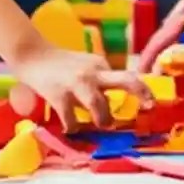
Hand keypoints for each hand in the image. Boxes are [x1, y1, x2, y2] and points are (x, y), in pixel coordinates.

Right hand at [10, 42, 152, 131]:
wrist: (32, 55)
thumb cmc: (62, 65)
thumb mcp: (86, 67)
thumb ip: (100, 81)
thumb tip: (114, 103)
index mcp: (101, 65)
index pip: (126, 78)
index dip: (141, 91)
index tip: (150, 103)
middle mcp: (93, 72)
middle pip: (124, 79)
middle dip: (140, 91)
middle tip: (149, 106)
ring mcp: (76, 82)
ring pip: (98, 103)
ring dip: (104, 118)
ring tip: (104, 124)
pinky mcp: (58, 94)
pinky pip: (70, 116)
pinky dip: (74, 126)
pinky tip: (73, 128)